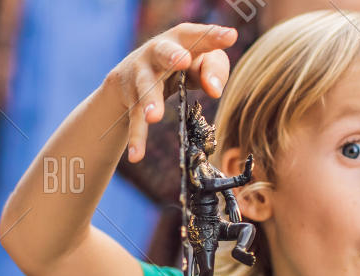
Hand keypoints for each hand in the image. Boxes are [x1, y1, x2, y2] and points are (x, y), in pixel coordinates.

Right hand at [103, 23, 237, 162]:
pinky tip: (136, 155)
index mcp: (181, 39)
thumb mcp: (199, 63)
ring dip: (149, 101)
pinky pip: (134, 119)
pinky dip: (136, 137)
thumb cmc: (179, 65)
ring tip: (154, 117)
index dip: (213, 36)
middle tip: (183, 61)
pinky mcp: (130, 98)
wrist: (129, 75)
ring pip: (145, 87)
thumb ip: (214, 70)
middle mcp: (157, 52)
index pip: (197, 36)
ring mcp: (140, 75)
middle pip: (164, 51)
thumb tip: (215, 90)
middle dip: (172, 56)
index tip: (230, 37)